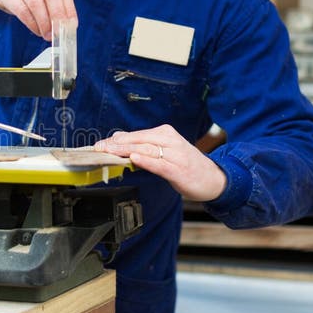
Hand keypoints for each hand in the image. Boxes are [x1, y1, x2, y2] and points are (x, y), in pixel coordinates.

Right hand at [0, 0, 76, 39]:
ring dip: (44, 22)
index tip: (71, 26)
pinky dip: (31, 23)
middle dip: (58, 18)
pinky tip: (35, 30)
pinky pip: (21, 8)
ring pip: (37, 2)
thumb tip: (63, 22)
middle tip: (60, 34)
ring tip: (47, 35)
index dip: (69, 9)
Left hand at [94, 124, 227, 201]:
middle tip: (98, 148)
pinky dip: (145, 160)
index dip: (115, 140)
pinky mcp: (179, 170)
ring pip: (146, 149)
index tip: (99, 144)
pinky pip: (159, 163)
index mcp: (165, 134)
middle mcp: (170, 140)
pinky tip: (134, 158)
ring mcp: (175, 155)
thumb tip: (118, 140)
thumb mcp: (165, 151)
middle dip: (116, 144)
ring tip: (109, 151)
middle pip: (138, 140)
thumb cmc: (186, 165)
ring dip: (125, 150)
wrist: (214, 179)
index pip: (136, 135)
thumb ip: (144, 146)